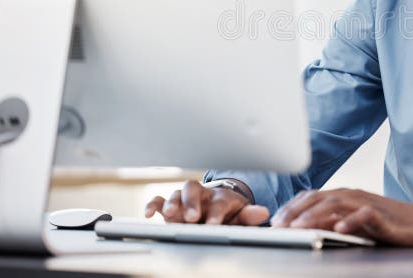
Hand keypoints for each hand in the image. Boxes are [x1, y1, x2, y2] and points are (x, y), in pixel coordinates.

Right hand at [144, 180, 269, 224]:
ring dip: (174, 202)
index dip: (217, 211)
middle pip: (194, 188)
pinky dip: (153, 204)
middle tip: (193, 217)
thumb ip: (249, 215)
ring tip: (172, 214)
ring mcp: (185, 199)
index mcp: (220, 198)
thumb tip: (264, 212)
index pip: (219, 201)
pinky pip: (159, 200)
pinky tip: (148, 214)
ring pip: (177, 193)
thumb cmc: (228, 214)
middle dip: (192, 202)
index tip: (214, 223)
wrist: (216, 210)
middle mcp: (201, 195)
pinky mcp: (171, 206)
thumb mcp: (240, 216)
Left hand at [271, 188, 412, 245]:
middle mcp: (351, 195)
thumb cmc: (385, 221)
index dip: (291, 207)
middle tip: (279, 224)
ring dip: (315, 215)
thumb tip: (304, 226)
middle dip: (296, 211)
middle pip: (319, 198)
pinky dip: (350, 221)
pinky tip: (339, 229)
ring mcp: (366, 203)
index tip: (275, 220)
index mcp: (342, 195)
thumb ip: (330, 220)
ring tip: (299, 227)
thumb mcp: (352, 220)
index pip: (311, 196)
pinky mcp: (381, 215)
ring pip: (336, 204)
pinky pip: (364, 215)